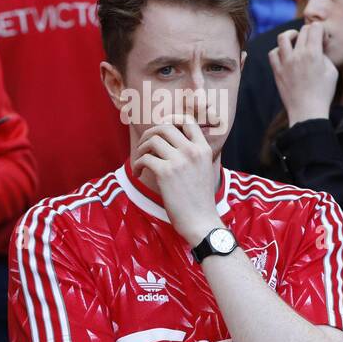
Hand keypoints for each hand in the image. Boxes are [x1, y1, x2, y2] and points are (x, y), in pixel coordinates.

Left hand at [132, 118, 220, 243]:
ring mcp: (179, 161)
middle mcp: (192, 151)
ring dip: (142, 149)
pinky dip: (137, 164)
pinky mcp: (165, 173)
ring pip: (152, 140)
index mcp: (203, 149)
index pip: (187, 120)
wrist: (200, 221)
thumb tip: (172, 142)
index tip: (160, 130)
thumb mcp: (204, 169)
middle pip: (165, 127)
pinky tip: (139, 174)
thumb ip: (193, 154)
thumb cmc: (199, 199)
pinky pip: (145, 158)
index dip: (170, 120)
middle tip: (144, 145)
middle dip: (150, 133)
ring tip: (141, 161)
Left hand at [269, 24, 338, 126]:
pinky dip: (278, 51)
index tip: (322, 39)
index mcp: (314, 54)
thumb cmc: (323, 93)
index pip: (315, 28)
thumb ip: (325, 56)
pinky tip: (285, 55)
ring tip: (295, 39)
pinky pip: (273, 53)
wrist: (307, 111)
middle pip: (302, 31)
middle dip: (309, 32)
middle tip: (313, 41)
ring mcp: (285, 63)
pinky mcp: (277, 71)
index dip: (320, 30)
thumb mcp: (332, 72)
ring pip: (283, 38)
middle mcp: (298, 55)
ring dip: (290, 35)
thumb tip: (319, 47)